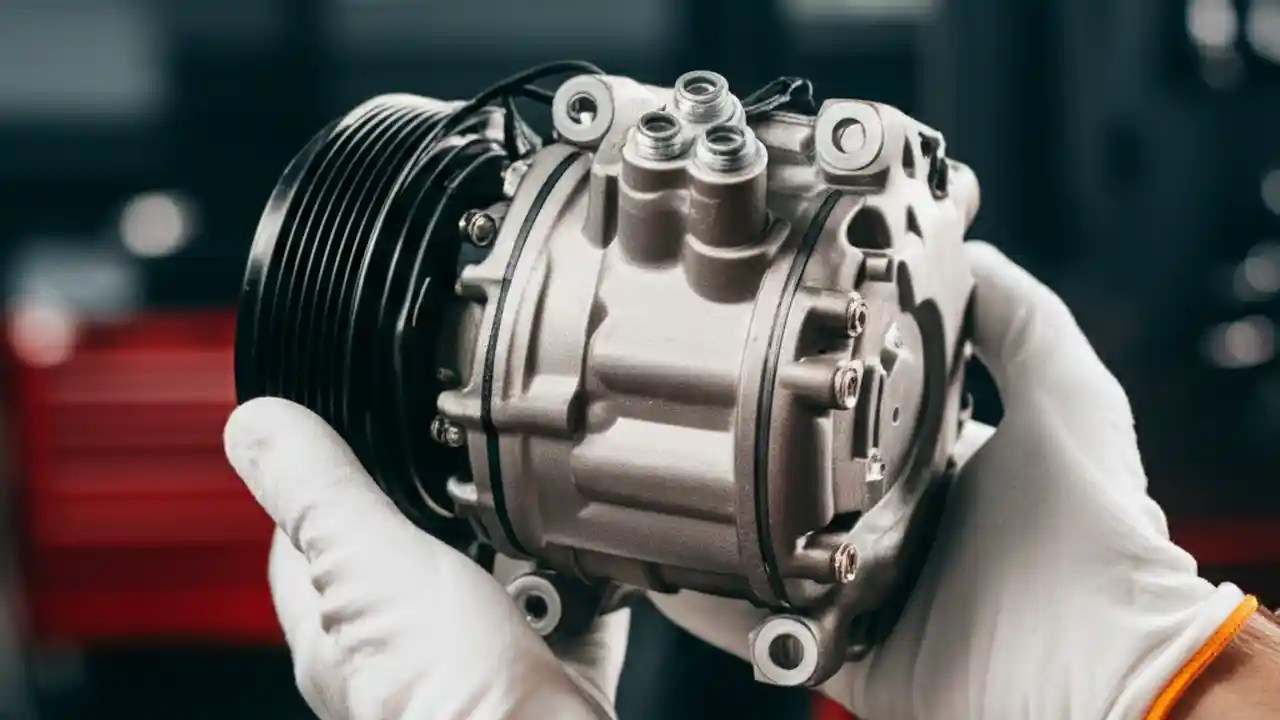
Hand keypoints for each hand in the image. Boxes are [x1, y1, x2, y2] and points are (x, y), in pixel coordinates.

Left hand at [224, 397, 627, 719]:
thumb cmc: (446, 695)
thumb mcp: (371, 564)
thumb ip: (320, 494)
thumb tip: (258, 426)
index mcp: (338, 628)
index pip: (305, 543)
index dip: (321, 484)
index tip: (347, 434)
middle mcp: (403, 655)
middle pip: (408, 559)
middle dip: (439, 505)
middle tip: (467, 451)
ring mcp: (478, 670)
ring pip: (493, 588)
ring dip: (517, 543)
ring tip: (539, 491)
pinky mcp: (548, 681)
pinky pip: (570, 619)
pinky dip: (586, 586)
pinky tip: (599, 559)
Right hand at [652, 242, 1249, 719]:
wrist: (1096, 661)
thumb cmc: (1095, 530)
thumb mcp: (1069, 393)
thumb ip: (1023, 317)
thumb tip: (972, 251)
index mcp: (945, 471)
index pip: (867, 414)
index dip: (823, 381)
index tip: (774, 338)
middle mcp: (901, 529)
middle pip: (808, 481)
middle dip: (756, 453)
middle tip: (695, 412)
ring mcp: (869, 593)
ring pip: (772, 552)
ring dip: (722, 527)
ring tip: (667, 486)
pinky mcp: (846, 650)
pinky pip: (761, 627)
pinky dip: (713, 608)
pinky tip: (672, 573)